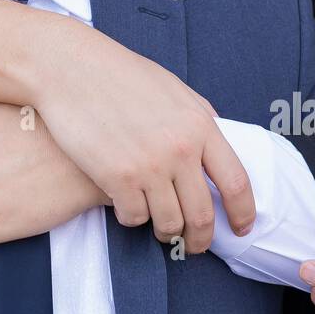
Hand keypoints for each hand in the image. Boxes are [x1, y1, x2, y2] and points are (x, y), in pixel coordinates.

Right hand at [28, 19, 253, 249]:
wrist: (71, 68)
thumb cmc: (120, 74)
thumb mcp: (172, 88)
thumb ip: (198, 117)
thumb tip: (218, 141)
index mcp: (199, 125)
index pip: (236, 182)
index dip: (243, 212)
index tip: (241, 228)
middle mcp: (179, 149)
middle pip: (202, 215)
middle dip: (200, 239)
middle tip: (193, 245)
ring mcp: (148, 165)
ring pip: (169, 223)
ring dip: (165, 231)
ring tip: (159, 227)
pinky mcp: (116, 177)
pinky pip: (134, 217)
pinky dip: (132, 217)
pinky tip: (126, 205)